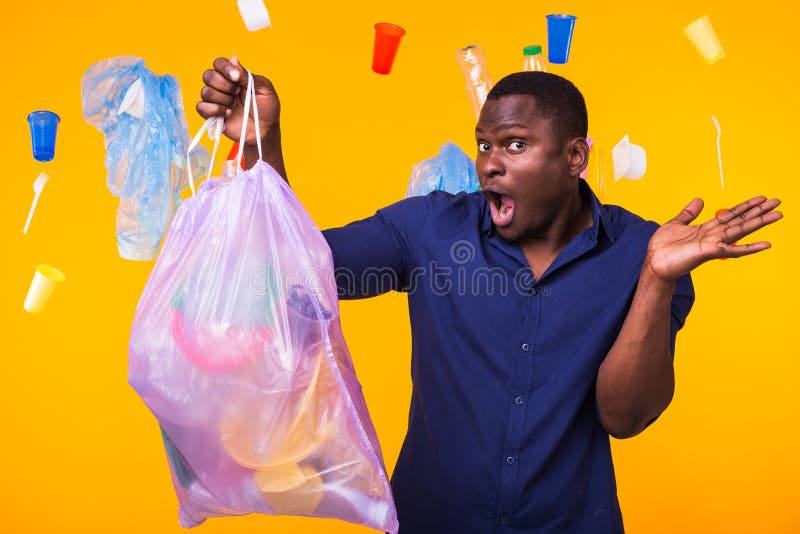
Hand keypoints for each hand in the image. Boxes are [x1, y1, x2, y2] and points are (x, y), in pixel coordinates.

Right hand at [195, 56, 278, 148]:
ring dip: (222, 99)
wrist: (266, 130)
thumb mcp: (264, 88)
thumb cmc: (267, 107)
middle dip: (225, 85)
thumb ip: (248, 75)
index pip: (219, 63)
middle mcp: (221, 86)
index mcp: (233, 76)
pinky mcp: (212, 115)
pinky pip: (201, 107)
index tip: (237, 78)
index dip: (225, 68)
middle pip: (208, 76)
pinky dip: (214, 110)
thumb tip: (233, 58)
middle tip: (238, 92)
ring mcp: (216, 100)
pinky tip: (228, 113)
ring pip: (205, 92)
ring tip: (235, 105)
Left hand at [645, 196, 782, 280]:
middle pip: (741, 220)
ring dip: (760, 223)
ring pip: (741, 230)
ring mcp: (713, 244)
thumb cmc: (663, 247)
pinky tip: (765, 244)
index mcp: (707, 228)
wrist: (654, 263)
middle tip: (778, 202)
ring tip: (778, 215)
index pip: (731, 214)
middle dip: (759, 211)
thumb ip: (689, 213)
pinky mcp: (709, 252)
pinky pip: (732, 250)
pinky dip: (749, 247)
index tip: (761, 198)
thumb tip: (699, 200)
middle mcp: (714, 235)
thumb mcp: (676, 224)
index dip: (746, 206)